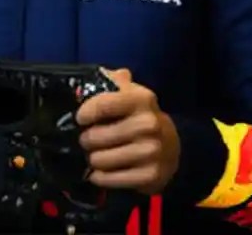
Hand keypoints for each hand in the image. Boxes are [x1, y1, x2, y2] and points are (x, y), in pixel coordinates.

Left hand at [75, 68, 180, 194]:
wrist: (170, 147)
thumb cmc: (140, 117)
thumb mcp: (131, 94)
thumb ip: (114, 81)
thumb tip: (100, 73)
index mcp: (141, 99)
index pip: (102, 104)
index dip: (85, 113)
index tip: (81, 119)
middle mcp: (148, 124)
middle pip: (95, 136)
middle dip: (86, 140)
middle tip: (89, 140)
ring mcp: (151, 151)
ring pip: (100, 160)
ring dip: (93, 159)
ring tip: (97, 155)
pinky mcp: (150, 176)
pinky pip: (110, 179)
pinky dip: (100, 177)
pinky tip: (100, 172)